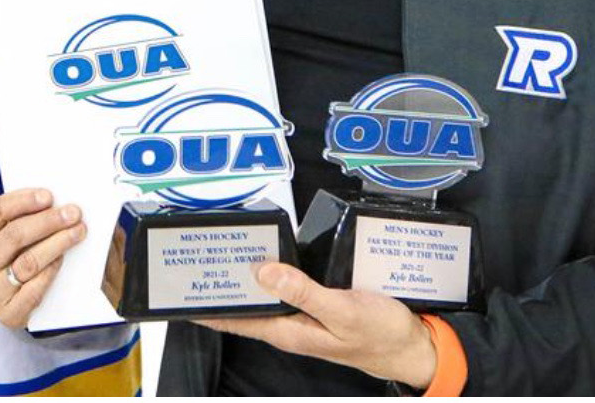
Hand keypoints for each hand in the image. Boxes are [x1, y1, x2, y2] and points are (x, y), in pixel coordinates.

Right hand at [0, 188, 85, 328]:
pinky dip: (51, 272)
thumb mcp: (9, 237)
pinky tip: (63, 259)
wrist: (15, 303)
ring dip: (57, 243)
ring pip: (27, 262)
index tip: (49, 196)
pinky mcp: (7, 314)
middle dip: (48, 221)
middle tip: (73, 213)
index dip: (24, 200)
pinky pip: (33, 290)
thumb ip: (23, 218)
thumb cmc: (16, 258)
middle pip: (14, 235)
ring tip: (77, 232)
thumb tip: (54, 201)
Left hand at [195, 263, 437, 388]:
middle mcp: (289, 325)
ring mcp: (302, 315)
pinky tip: (267, 252)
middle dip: (220, 284)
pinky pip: (284, 286)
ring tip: (220, 248)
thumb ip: (303, 291)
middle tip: (196, 254)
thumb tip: (262, 272)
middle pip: (244, 305)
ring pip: (263, 294)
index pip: (234, 319)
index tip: (180, 291)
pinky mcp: (316, 304)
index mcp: (288, 331)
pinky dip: (270, 270)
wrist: (414, 346)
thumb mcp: (343, 310)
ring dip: (243, 275)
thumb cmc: (381, 333)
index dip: (206, 307)